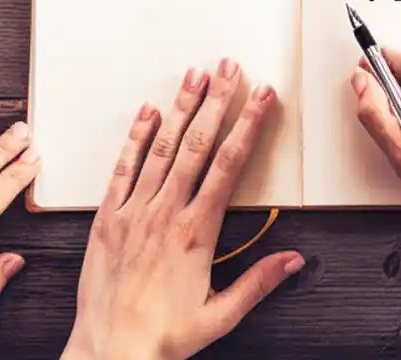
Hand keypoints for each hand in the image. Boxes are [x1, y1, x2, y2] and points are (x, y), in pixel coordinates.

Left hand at [64, 60, 303, 359]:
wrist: (109, 351)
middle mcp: (165, 213)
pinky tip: (147, 112)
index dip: (248, 125)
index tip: (261, 97)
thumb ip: (258, 282)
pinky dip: (136, 137)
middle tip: (229, 68)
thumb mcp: (221, 315)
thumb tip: (293, 259)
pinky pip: (123, 168)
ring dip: (180, 108)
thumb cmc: (162, 337)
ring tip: (194, 76)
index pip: (229, 165)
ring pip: (161, 148)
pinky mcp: (107, 217)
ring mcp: (133, 211)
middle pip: (197, 145)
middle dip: (217, 102)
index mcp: (197, 232)